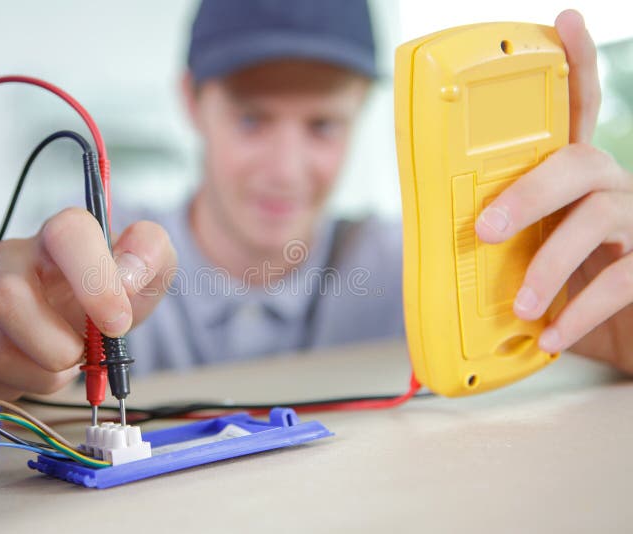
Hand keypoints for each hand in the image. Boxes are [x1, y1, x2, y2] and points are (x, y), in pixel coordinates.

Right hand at [0, 208, 176, 398]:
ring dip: (47, 371)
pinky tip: (40, 367)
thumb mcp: (146, 274)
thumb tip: (129, 275)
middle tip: (86, 352)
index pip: (67, 232)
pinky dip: (27, 385)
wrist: (80, 326)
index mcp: (61, 236)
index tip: (118, 322)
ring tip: (67, 358)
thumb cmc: (110, 296)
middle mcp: (12, 258)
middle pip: (6, 296)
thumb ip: (152, 257)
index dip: (95, 280)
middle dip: (55, 343)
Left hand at [476, 10, 632, 372]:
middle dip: (527, 195)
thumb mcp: (523, 253)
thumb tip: (428, 240)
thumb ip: (495, 236)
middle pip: (578, 163)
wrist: (613, 336)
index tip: (564, 22)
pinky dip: (579, 312)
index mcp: (572, 176)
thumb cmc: (560, 284)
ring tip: (522, 302)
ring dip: (550, 263)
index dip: (574, 66)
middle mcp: (608, 187)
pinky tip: (552, 333)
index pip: (577, 112)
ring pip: (598, 219)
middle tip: (485, 230)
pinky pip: (620, 280)